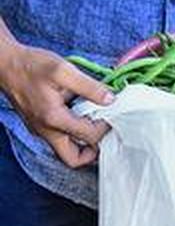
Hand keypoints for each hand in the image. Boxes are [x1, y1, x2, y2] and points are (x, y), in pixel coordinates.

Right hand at [0, 43, 111, 166]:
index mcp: (53, 119)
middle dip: (94, 151)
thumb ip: (89, 86)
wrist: (6, 65)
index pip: (89, 137)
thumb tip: (110, 99)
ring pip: (67, 150)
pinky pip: (61, 138)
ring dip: (84, 141)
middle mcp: (46, 131)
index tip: (113, 113)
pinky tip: (82, 112)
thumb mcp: (63, 70)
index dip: (106, 128)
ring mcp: (41, 130)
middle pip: (73, 159)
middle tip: (105, 131)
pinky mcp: (40, 126)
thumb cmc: (31, 66)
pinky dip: (74, 131)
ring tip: (96, 120)